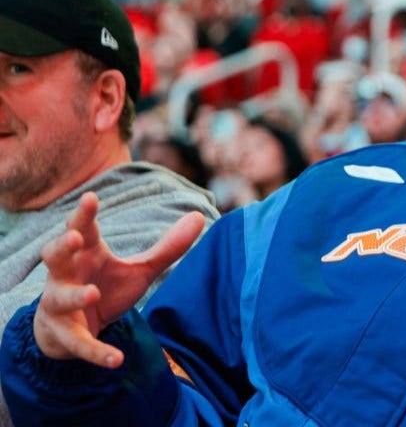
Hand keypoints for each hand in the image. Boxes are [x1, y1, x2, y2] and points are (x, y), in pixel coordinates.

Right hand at [32, 192, 204, 368]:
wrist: (72, 329)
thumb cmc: (105, 287)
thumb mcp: (139, 269)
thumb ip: (168, 247)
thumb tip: (200, 216)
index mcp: (86, 255)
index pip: (81, 229)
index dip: (84, 214)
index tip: (91, 197)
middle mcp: (66, 276)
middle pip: (54, 256)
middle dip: (61, 246)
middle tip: (73, 236)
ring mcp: (61, 306)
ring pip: (59, 298)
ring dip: (74, 296)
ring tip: (91, 292)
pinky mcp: (66, 336)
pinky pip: (79, 344)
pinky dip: (96, 352)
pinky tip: (116, 360)